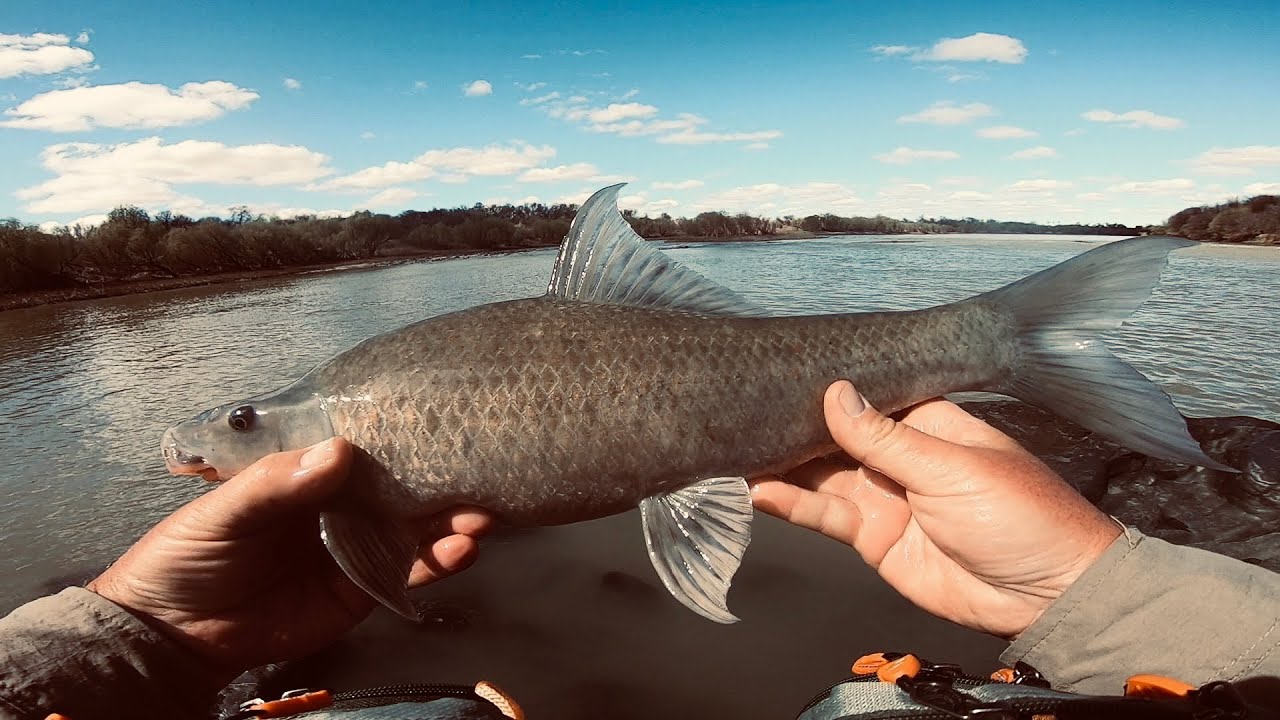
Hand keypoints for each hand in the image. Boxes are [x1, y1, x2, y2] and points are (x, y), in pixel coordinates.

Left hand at [88, 437, 489, 686]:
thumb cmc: (187, 555)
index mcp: (304, 475)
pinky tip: (462, 550)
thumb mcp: (223, 511)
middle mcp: (338, 505)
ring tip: (480, 516)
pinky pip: (407, 573)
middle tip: (477, 469)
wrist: (173, 636)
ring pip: (413, 528)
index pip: (359, 447)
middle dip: (439, 478)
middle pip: (398, 486)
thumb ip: (277, 483)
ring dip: (450, 520)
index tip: (440, 422)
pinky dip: (438, 562)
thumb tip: (339, 451)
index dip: (398, 435)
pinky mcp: (362, 590)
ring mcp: (354, 547)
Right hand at [751, 382, 1120, 638]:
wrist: (1047, 595)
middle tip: (745, 409)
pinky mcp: (874, 538)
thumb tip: (837, 394)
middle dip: (795, 424)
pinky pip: (826, 516)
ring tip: (740, 448)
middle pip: (836, 435)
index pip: (867, 396)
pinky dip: (794, 505)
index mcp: (929, 423)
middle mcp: (900, 456)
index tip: (782, 372)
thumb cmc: (1022, 517)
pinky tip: (761, 492)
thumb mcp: (952, 469)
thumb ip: (886, 439)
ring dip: (784, 465)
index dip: (827, 386)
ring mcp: (884, 497)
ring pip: (822, 474)